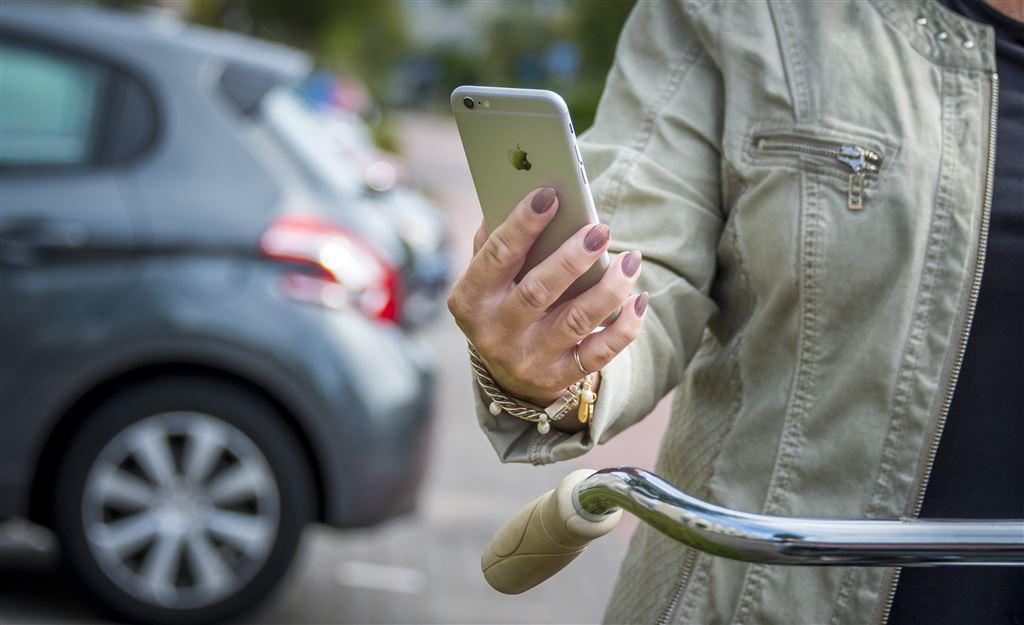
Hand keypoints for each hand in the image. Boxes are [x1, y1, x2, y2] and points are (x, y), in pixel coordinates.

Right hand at [448, 187, 648, 410]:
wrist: (509, 371)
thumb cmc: (502, 302)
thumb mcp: (488, 277)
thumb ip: (496, 240)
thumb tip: (522, 191)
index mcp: (471, 299)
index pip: (497, 256)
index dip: (522, 224)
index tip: (550, 194)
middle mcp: (496, 332)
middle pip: (538, 291)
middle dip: (572, 258)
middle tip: (601, 230)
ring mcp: (528, 359)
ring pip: (576, 321)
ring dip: (609, 288)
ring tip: (631, 260)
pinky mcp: (559, 377)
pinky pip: (600, 352)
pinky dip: (625, 326)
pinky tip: (638, 299)